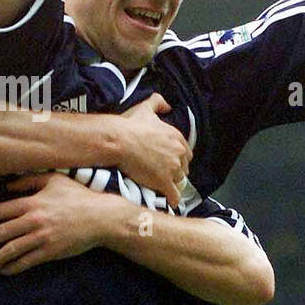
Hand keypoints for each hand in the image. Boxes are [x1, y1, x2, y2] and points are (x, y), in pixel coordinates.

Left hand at [0, 172, 121, 274]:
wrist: (102, 218)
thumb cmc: (78, 197)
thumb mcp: (53, 180)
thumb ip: (28, 181)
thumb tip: (6, 185)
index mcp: (31, 202)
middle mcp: (33, 220)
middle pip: (0, 233)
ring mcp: (42, 237)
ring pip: (10, 250)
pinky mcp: (51, 251)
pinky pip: (26, 261)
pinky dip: (12, 268)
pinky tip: (6, 270)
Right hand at [116, 93, 190, 207]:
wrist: (119, 140)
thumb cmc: (130, 125)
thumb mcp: (145, 108)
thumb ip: (159, 103)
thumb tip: (167, 105)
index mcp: (177, 137)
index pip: (185, 153)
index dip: (178, 158)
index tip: (171, 162)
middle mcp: (178, 153)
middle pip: (183, 168)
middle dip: (176, 171)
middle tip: (164, 175)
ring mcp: (172, 168)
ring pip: (178, 181)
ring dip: (172, 184)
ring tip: (162, 187)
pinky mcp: (164, 182)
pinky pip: (174, 195)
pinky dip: (173, 199)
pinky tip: (171, 202)